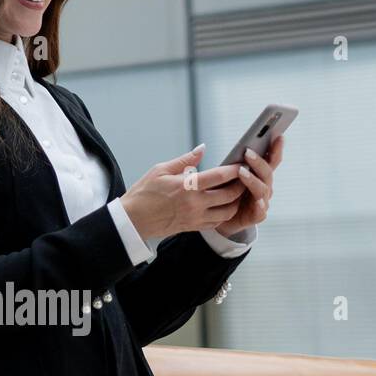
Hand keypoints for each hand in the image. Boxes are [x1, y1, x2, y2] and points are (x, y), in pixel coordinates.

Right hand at [120, 143, 246, 240]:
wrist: (132, 220)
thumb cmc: (143, 194)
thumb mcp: (160, 170)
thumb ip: (184, 160)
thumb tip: (201, 149)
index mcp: (187, 186)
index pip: (219, 176)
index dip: (234, 169)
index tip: (240, 164)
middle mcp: (195, 203)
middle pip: (229, 194)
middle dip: (240, 185)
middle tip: (242, 177)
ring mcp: (195, 217)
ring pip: (228, 211)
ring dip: (235, 201)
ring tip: (235, 192)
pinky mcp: (194, 227)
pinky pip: (218, 222)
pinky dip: (225, 213)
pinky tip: (223, 205)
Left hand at [214, 135, 283, 236]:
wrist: (216, 218)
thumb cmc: (219, 194)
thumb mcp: (218, 177)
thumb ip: (216, 164)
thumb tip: (201, 147)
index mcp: (257, 174)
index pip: (270, 159)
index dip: (275, 148)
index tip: (278, 135)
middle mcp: (263, 186)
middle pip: (267, 172)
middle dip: (258, 162)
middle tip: (248, 152)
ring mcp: (261, 201)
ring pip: (263, 189)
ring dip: (253, 180)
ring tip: (242, 172)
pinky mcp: (256, 215)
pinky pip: (260, 210)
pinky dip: (259, 204)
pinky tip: (257, 200)